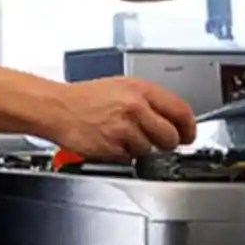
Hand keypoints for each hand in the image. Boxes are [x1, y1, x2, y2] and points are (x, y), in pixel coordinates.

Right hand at [47, 77, 195, 161]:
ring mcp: (124, 128)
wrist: (56, 108)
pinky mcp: (113, 147)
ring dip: (139, 148)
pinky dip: (122, 154)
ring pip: (150, 149)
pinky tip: (109, 141)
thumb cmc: (84, 98)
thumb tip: (173, 118)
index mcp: (140, 89)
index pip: (181, 111)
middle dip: (166, 142)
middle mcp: (135, 107)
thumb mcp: (120, 87)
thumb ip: (148, 100)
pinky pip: (130, 158)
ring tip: (121, 135)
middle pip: (170, 136)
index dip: (188, 127)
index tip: (187, 134)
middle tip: (155, 140)